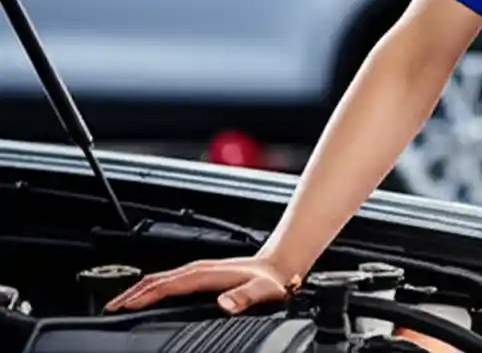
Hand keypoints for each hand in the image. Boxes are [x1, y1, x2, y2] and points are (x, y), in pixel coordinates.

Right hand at [103, 256, 296, 314]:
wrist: (279, 267)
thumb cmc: (271, 281)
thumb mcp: (261, 291)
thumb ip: (244, 297)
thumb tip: (225, 304)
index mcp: (205, 274)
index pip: (165, 285)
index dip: (142, 296)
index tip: (122, 307)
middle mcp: (196, 270)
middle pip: (153, 280)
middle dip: (129, 294)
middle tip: (108, 309)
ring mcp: (196, 271)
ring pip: (157, 280)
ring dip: (135, 292)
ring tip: (117, 306)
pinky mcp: (197, 276)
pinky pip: (165, 282)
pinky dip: (148, 290)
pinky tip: (143, 300)